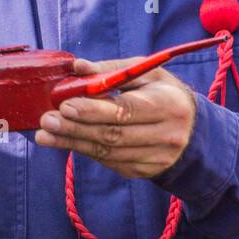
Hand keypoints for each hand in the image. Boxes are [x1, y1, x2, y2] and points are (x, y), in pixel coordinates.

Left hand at [35, 56, 197, 179]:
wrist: (193, 131)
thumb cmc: (163, 93)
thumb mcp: (146, 73)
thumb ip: (110, 70)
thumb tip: (76, 67)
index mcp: (168, 105)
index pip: (127, 111)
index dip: (94, 110)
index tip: (66, 105)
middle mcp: (166, 135)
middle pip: (113, 135)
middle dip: (75, 128)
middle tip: (46, 120)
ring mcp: (156, 158)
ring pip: (108, 152)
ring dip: (72, 142)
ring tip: (45, 134)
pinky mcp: (143, 171)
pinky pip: (109, 161)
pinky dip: (85, 151)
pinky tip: (64, 141)